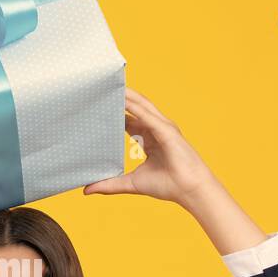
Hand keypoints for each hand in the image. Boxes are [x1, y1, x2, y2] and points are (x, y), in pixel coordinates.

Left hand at [83, 86, 211, 204]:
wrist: (190, 191)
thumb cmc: (168, 185)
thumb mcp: (131, 183)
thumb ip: (110, 184)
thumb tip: (87, 190)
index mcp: (150, 138)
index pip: (129, 120)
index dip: (114, 113)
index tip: (95, 108)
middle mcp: (156, 129)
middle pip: (135, 107)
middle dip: (119, 98)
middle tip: (99, 89)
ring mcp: (163, 127)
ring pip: (141, 105)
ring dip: (126, 95)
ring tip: (108, 86)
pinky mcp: (167, 131)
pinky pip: (148, 115)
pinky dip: (135, 107)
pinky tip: (122, 99)